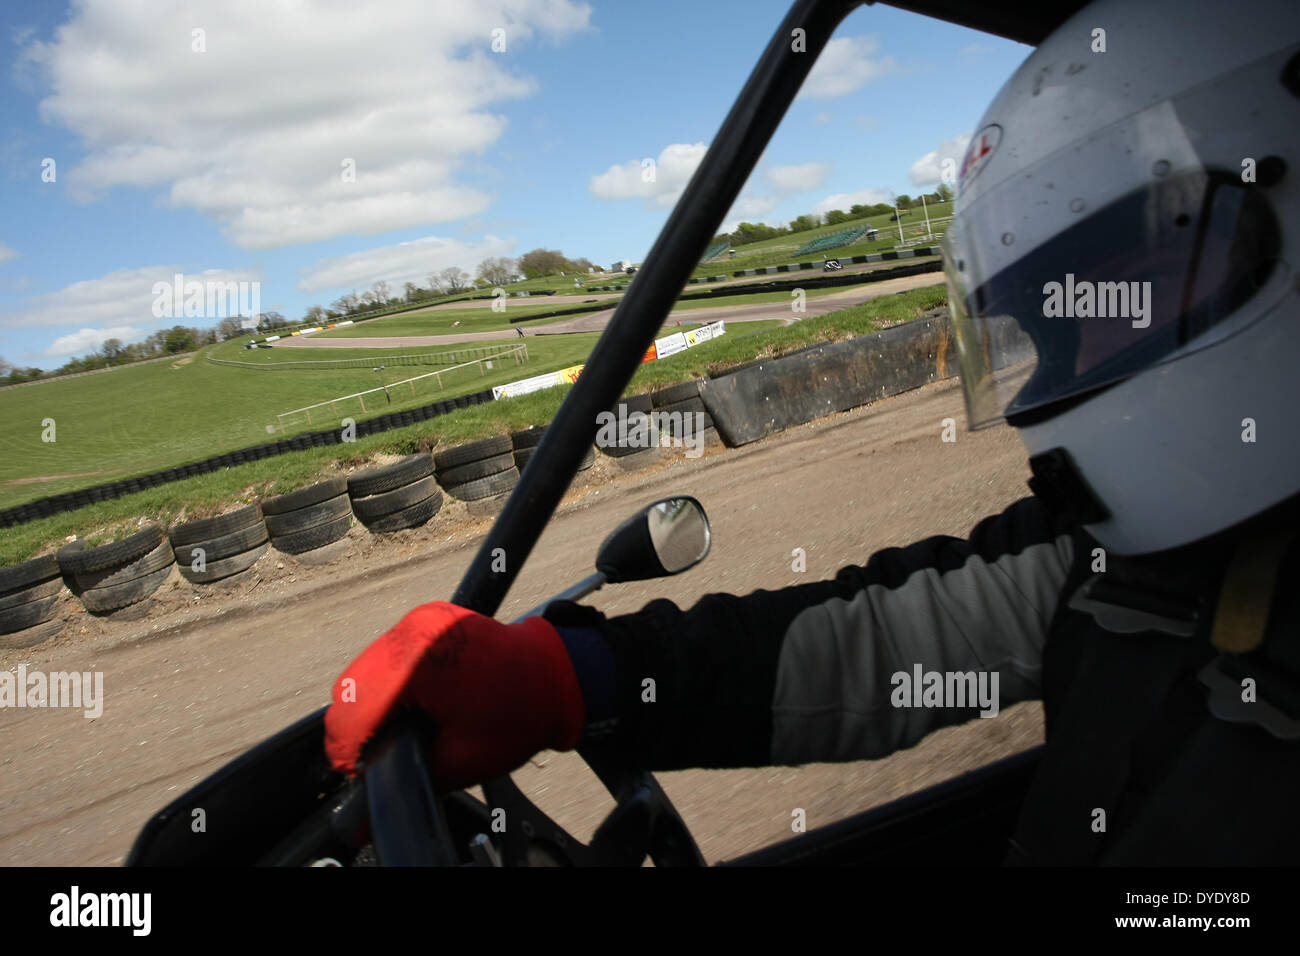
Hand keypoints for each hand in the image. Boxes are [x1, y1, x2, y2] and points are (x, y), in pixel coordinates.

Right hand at [324, 601, 585, 791]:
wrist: (555, 676)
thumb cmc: (519, 714)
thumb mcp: (460, 760)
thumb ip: (406, 777)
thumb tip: (367, 798)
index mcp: (419, 661)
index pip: (355, 706)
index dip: (347, 746)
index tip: (353, 769)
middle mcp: (415, 630)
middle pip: (352, 684)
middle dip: (354, 724)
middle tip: (368, 757)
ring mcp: (421, 619)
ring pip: (365, 668)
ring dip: (368, 702)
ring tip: (388, 734)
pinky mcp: (428, 619)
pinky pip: (387, 654)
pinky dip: (386, 682)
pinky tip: (403, 706)